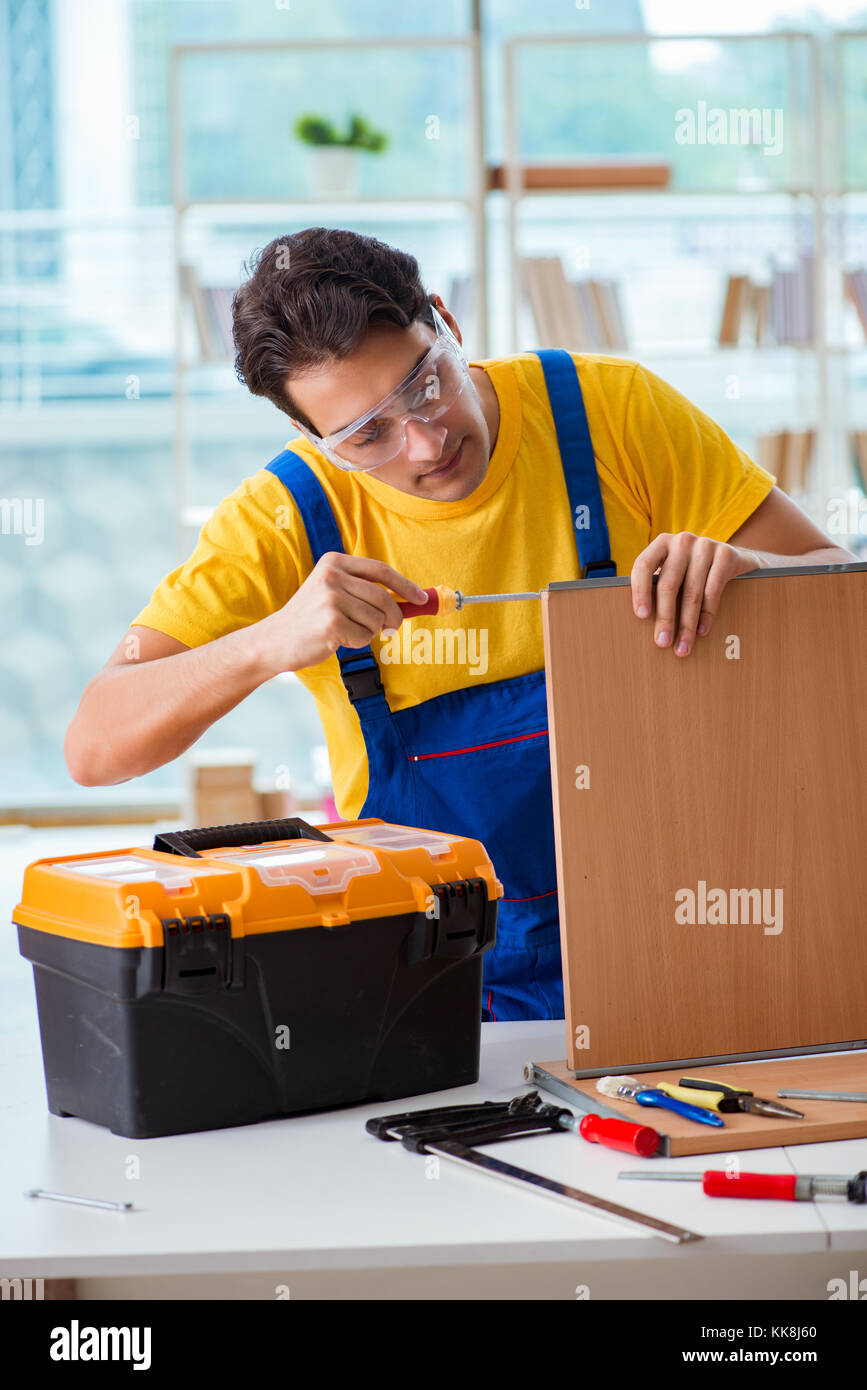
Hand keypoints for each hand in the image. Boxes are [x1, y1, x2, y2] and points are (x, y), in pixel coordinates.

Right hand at [252, 553, 427, 675]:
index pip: (381, 570)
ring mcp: (331, 599)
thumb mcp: (332, 591)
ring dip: (369, 632)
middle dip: (394, 617)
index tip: (421, 598)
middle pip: (384, 598)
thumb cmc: (310, 618)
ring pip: (376, 619)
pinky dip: (357, 643)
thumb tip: (408, 600)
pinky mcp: (332, 623)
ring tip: (347, 631)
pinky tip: (337, 639)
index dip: (405, 585)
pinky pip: (364, 636)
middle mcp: (332, 576)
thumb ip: (364, 590)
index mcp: (334, 562)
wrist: (276, 639)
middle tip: (391, 629)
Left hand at [630, 532, 762, 656]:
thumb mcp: (675, 572)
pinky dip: (707, 615)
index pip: (644, 565)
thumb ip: (659, 587)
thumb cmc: (693, 572)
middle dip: (665, 618)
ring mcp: (705, 546)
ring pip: (691, 592)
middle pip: (668, 584)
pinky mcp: (726, 555)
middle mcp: (682, 541)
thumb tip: (645, 623)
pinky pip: (713, 591)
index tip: (641, 616)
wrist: (733, 559)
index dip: (640, 591)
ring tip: (683, 646)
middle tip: (662, 642)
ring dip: (687, 624)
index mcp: (661, 543)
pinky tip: (702, 631)